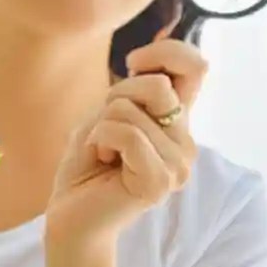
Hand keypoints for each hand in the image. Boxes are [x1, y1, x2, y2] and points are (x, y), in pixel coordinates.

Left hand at [45, 28, 206, 247]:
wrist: (71, 214)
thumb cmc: (87, 162)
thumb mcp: (107, 112)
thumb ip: (135, 90)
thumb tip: (145, 63)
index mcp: (176, 121)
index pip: (195, 67)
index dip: (165, 52)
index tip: (132, 64)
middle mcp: (184, 141)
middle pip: (156, 85)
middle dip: (114, 98)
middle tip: (104, 130)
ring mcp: (177, 165)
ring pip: (130, 111)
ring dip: (101, 126)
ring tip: (103, 152)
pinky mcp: (159, 182)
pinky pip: (125, 135)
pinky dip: (99, 139)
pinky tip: (101, 160)